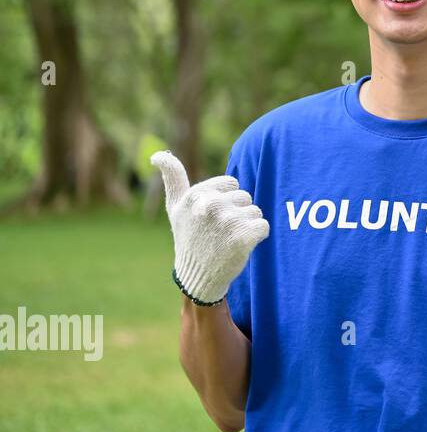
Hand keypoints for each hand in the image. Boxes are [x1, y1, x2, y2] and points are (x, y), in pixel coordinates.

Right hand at [152, 150, 269, 305]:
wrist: (197, 276)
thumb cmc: (189, 237)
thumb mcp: (176, 207)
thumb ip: (172, 177)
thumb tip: (157, 155)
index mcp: (196, 195)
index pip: (232, 184)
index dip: (226, 200)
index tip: (210, 217)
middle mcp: (210, 205)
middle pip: (245, 197)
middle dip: (237, 212)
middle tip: (219, 231)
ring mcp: (228, 221)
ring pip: (255, 211)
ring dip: (247, 225)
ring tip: (228, 239)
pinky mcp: (244, 237)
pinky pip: (263, 226)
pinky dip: (257, 236)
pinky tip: (240, 247)